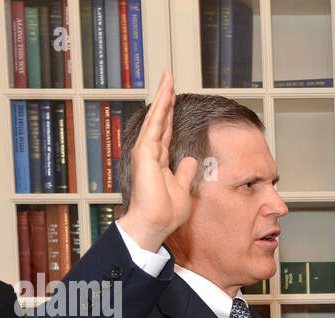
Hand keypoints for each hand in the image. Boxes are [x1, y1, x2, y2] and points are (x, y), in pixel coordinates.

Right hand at [119, 71, 197, 250]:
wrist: (154, 224)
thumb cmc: (165, 213)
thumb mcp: (182, 188)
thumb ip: (184, 172)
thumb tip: (190, 159)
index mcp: (159, 160)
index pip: (166, 131)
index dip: (170, 114)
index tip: (174, 97)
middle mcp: (151, 152)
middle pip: (160, 119)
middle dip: (165, 98)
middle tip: (169, 77)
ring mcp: (146, 151)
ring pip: (156, 118)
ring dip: (162, 97)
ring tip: (168, 77)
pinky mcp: (144, 152)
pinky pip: (155, 125)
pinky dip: (160, 109)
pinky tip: (165, 94)